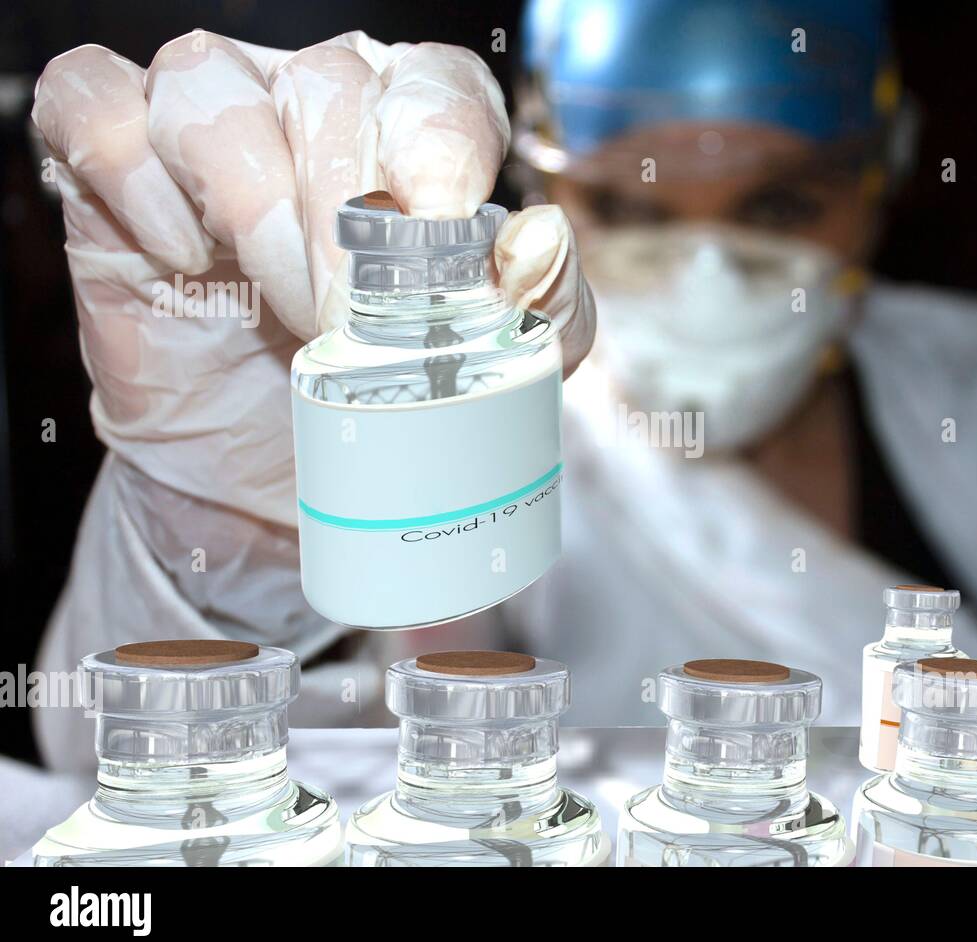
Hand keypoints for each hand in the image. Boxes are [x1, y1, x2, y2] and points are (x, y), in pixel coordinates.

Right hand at [31, 30, 595, 527]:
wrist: (280, 484)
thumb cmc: (391, 401)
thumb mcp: (494, 366)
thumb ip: (539, 304)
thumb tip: (538, 240)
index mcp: (417, 136)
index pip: (437, 86)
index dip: (442, 142)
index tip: (442, 226)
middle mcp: (315, 109)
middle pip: (328, 86)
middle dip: (345, 213)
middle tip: (351, 321)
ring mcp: (210, 131)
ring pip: (209, 83)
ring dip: (254, 200)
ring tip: (286, 305)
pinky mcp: (114, 172)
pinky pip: (96, 106)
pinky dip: (134, 174)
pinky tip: (185, 256)